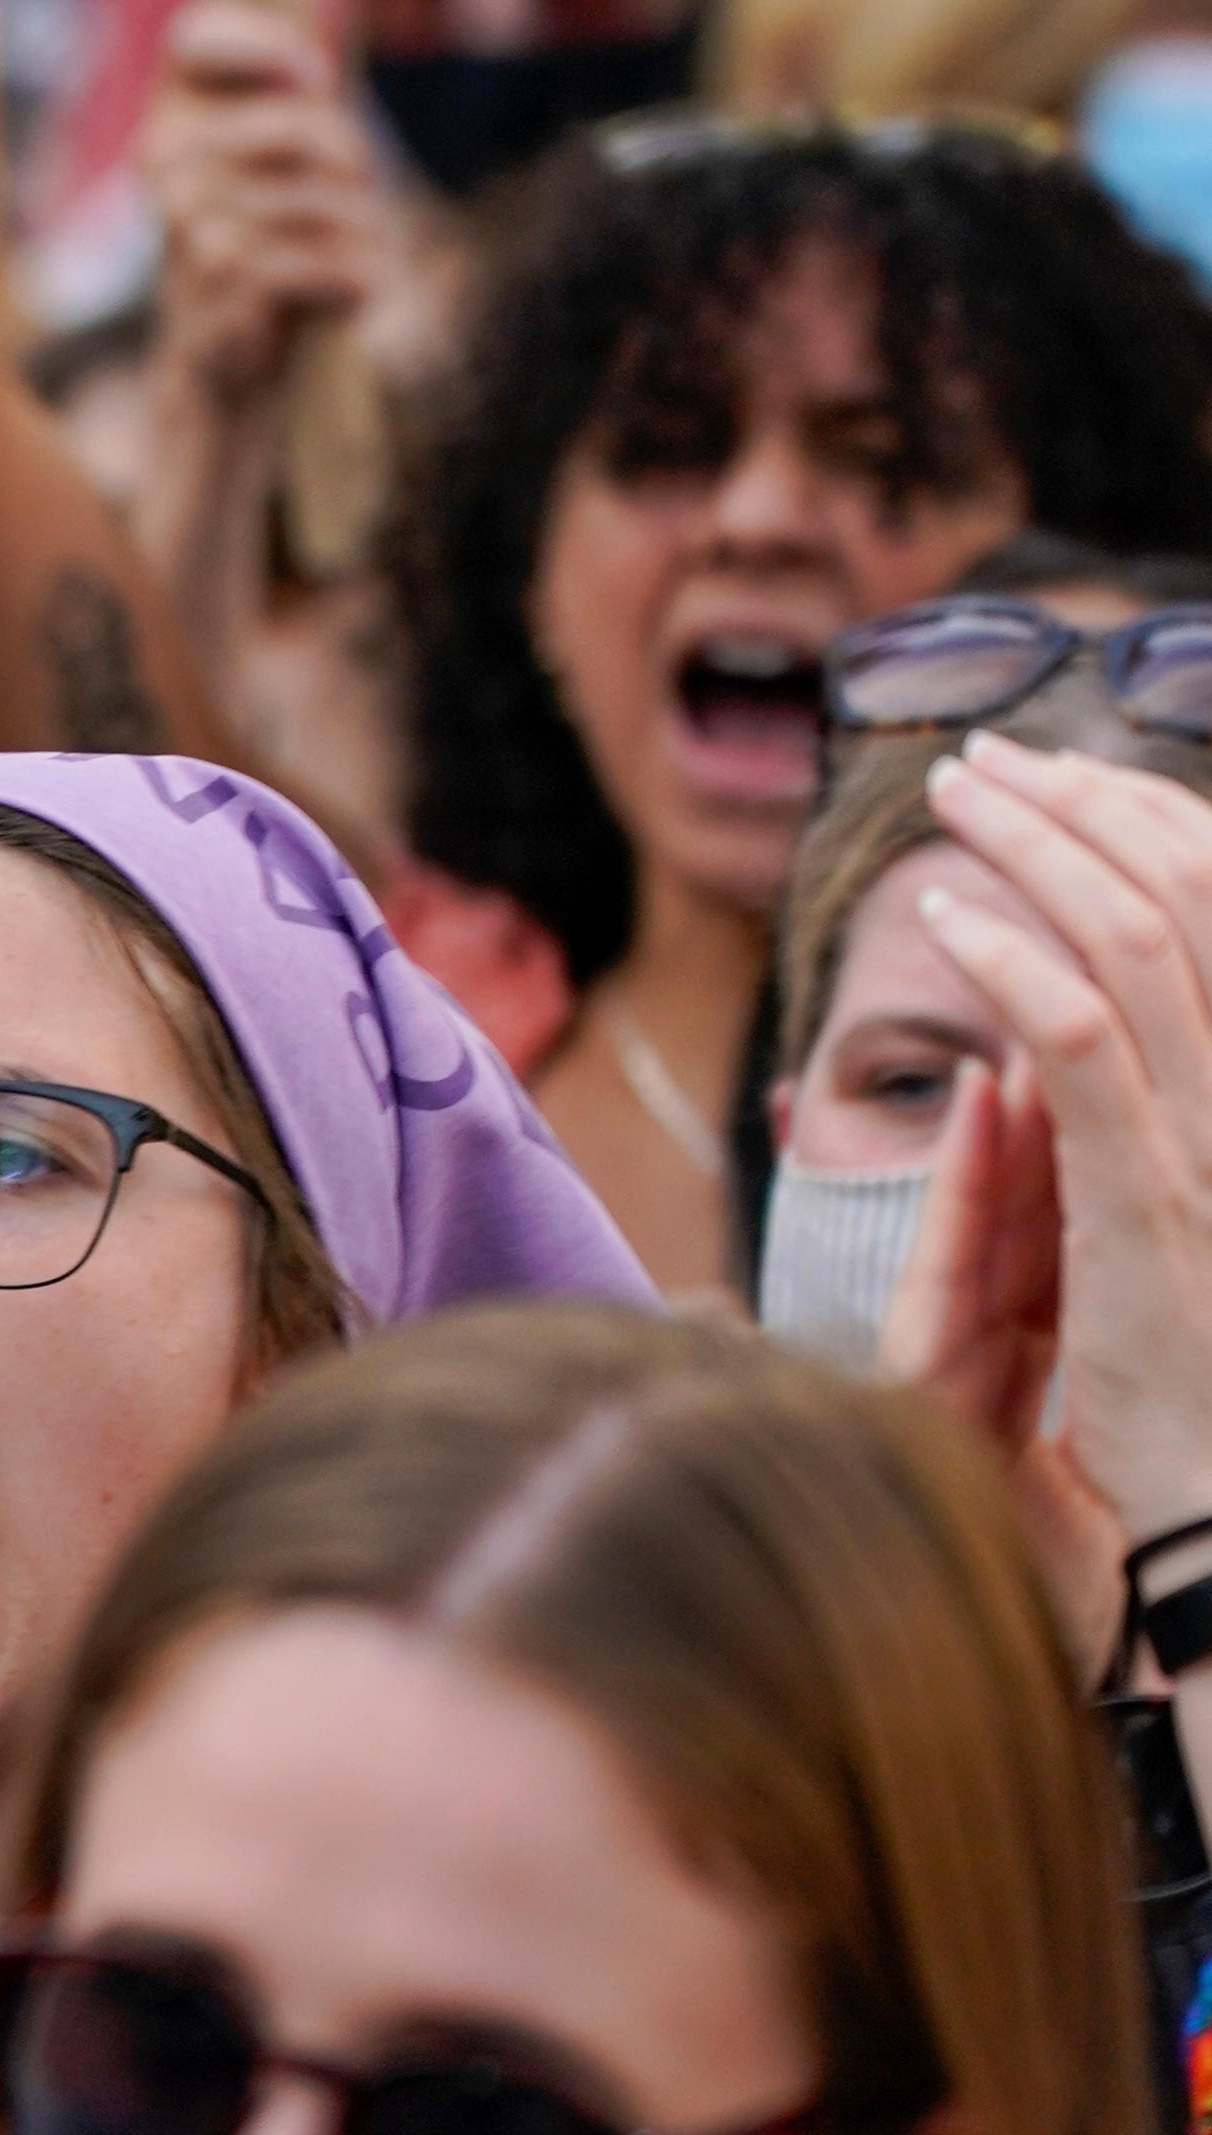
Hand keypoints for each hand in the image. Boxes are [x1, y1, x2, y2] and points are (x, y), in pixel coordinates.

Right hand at [143, 0, 382, 404]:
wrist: (222, 361)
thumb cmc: (265, 239)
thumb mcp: (284, 150)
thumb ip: (303, 70)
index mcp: (171, 114)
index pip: (194, 34)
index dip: (266, 42)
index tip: (315, 78)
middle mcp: (162, 159)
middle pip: (300, 118)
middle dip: (352, 158)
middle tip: (353, 194)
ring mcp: (186, 221)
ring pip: (323, 195)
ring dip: (361, 230)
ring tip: (348, 253)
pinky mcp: (220, 281)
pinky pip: (323, 259)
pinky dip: (355, 281)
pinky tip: (344, 295)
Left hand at [911, 738, 1211, 1541]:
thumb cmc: (1183, 1374)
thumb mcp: (1153, 1217)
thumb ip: (1112, 1121)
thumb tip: (1026, 1047)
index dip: (1140, 824)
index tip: (1053, 776)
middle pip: (1181, 897)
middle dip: (1079, 808)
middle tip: (980, 760)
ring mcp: (1209, 1145)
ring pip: (1134, 945)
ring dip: (1037, 852)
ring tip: (953, 799)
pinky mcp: (1150, 1203)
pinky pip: (1084, 1048)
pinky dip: (1013, 966)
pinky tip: (949, 924)